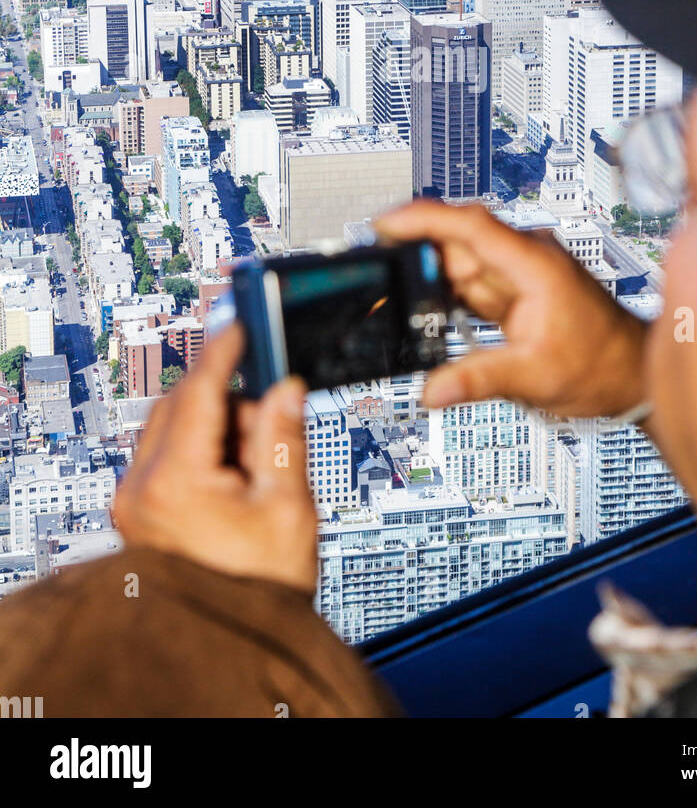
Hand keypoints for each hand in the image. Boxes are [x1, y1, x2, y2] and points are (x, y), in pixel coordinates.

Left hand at [113, 323, 317, 591]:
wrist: (229, 646)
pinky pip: (165, 459)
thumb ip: (285, 437)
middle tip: (270, 419)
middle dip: (228, 400)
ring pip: (173, 429)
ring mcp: (133, 503)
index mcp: (175, 482)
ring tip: (256, 469)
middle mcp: (141, 488)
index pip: (199, 390)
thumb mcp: (289, 508)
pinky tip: (234, 482)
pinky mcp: (137, 515)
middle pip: (182, 405)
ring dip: (214, 428)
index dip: (226, 351)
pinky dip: (199, 453)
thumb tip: (285, 389)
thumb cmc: (256, 592)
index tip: (243, 326)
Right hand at [376, 200, 646, 417]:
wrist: (633, 373)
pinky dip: (449, 296)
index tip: (384, 224)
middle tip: (383, 286)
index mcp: (534, 264)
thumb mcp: (536, 377)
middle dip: (420, 264)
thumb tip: (433, 389)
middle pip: (456, 244)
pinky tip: (435, 316)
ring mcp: (520, 271)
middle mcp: (526, 257)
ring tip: (410, 312)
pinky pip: (472, 282)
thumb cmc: (603, 365)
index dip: (423, 219)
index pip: (470, 224)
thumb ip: (479, 380)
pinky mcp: (516, 287)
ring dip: (434, 286)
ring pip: (460, 264)